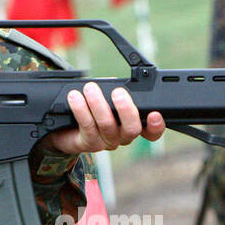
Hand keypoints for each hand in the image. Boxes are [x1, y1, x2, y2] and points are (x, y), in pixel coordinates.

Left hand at [43, 81, 165, 154]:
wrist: (68, 128)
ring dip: (98, 104)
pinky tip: (75, 97)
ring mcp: (106, 142)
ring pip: (107, 125)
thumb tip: (115, 82)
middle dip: (126, 110)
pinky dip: (81, 109)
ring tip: (90, 88)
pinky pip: (87, 126)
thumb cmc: (93, 108)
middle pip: (132, 129)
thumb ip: (117, 91)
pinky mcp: (89, 143)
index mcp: (133, 125)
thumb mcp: (109, 97)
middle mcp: (123, 136)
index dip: (156, 126)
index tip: (154, 114)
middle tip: (118, 93)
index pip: (151, 131)